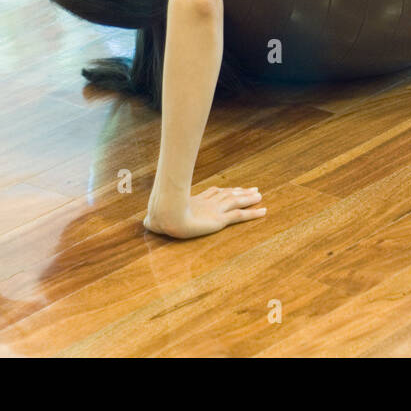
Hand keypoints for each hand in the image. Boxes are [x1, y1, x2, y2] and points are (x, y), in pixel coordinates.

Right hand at [143, 186, 265, 238]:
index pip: (211, 194)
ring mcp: (215, 210)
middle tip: (251, 189)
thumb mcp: (156, 219)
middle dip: (239, 191)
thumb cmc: (159, 217)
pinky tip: (264, 211)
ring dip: (249, 198)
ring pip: (237, 202)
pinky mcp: (220, 220)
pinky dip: (254, 213)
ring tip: (260, 195)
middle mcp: (207, 203)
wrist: (166, 215)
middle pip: (227, 194)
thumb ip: (153, 221)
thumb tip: (147, 222)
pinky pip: (241, 216)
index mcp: (194, 201)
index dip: (222, 191)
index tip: (229, 188)